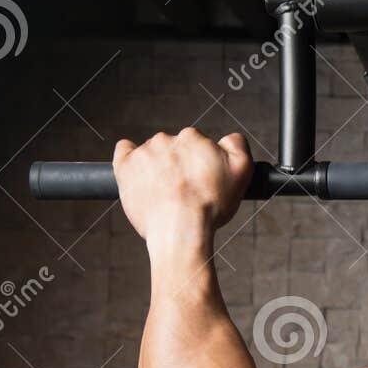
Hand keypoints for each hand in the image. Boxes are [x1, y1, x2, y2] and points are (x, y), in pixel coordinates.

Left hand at [113, 128, 252, 245]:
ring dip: (158, 167)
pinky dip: (129, 158)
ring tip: (166, 194)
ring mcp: (143, 152)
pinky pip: (124, 150)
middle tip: (185, 191)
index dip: (200, 163)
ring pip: (152, 153)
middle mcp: (166, 139)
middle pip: (173, 148)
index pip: (196, 144)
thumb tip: (230, 137)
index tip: (202, 180)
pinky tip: (137, 171)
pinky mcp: (124, 165)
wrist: (179, 229)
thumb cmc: (210, 205)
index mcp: (192, 137)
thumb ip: (238, 145)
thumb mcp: (243, 172)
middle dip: (179, 165)